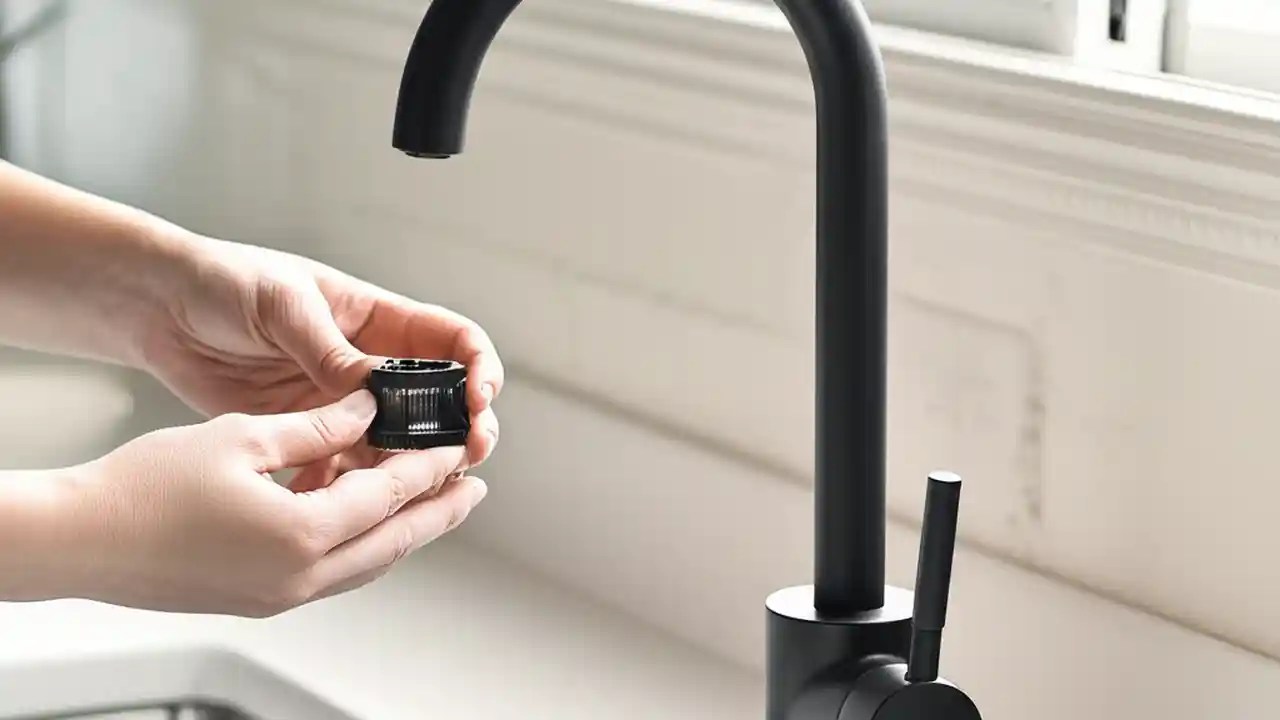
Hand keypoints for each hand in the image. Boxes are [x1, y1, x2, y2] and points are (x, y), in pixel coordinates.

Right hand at [53, 391, 485, 615]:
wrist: (81, 541)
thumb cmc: (148, 487)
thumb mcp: (243, 437)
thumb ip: (317, 425)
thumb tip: (365, 409)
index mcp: (303, 534)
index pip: (390, 497)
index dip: (429, 470)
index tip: (457, 451)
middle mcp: (300, 576)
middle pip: (393, 542)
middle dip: (437, 514)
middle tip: (472, 491)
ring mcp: (279, 596)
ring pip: (365, 564)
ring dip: (402, 532)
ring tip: (430, 506)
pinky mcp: (258, 598)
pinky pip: (331, 573)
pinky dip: (358, 546)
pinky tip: (359, 520)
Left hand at [141, 235, 502, 476]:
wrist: (161, 311)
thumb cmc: (227, 283)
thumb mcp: (285, 307)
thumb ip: (331, 353)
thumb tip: (375, 393)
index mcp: (379, 321)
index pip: (452, 342)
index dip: (477, 368)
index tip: (478, 398)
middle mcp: (371, 366)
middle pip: (440, 404)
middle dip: (462, 430)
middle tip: (464, 455)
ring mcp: (342, 406)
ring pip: (397, 446)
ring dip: (409, 469)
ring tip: (405, 488)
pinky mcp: (307, 435)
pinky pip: (341, 470)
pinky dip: (344, 490)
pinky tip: (332, 499)